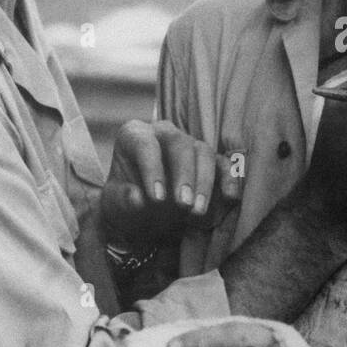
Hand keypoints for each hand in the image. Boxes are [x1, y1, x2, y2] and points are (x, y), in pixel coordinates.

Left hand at [101, 120, 241, 245]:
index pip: (145, 144)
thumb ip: (123, 200)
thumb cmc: (126, 202)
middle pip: (179, 144)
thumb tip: (138, 198)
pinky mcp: (210, 161)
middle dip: (184, 175)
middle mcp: (163, 133)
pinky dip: (230, 179)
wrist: (143, 213)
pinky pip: (224, 164)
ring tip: (197, 211)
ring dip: (204, 182)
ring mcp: (189, 144)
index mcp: (135, 136)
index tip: (156, 199)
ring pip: (203, 152)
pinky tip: (231, 197)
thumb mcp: (115, 205)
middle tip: (183, 205)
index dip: (152, 170)